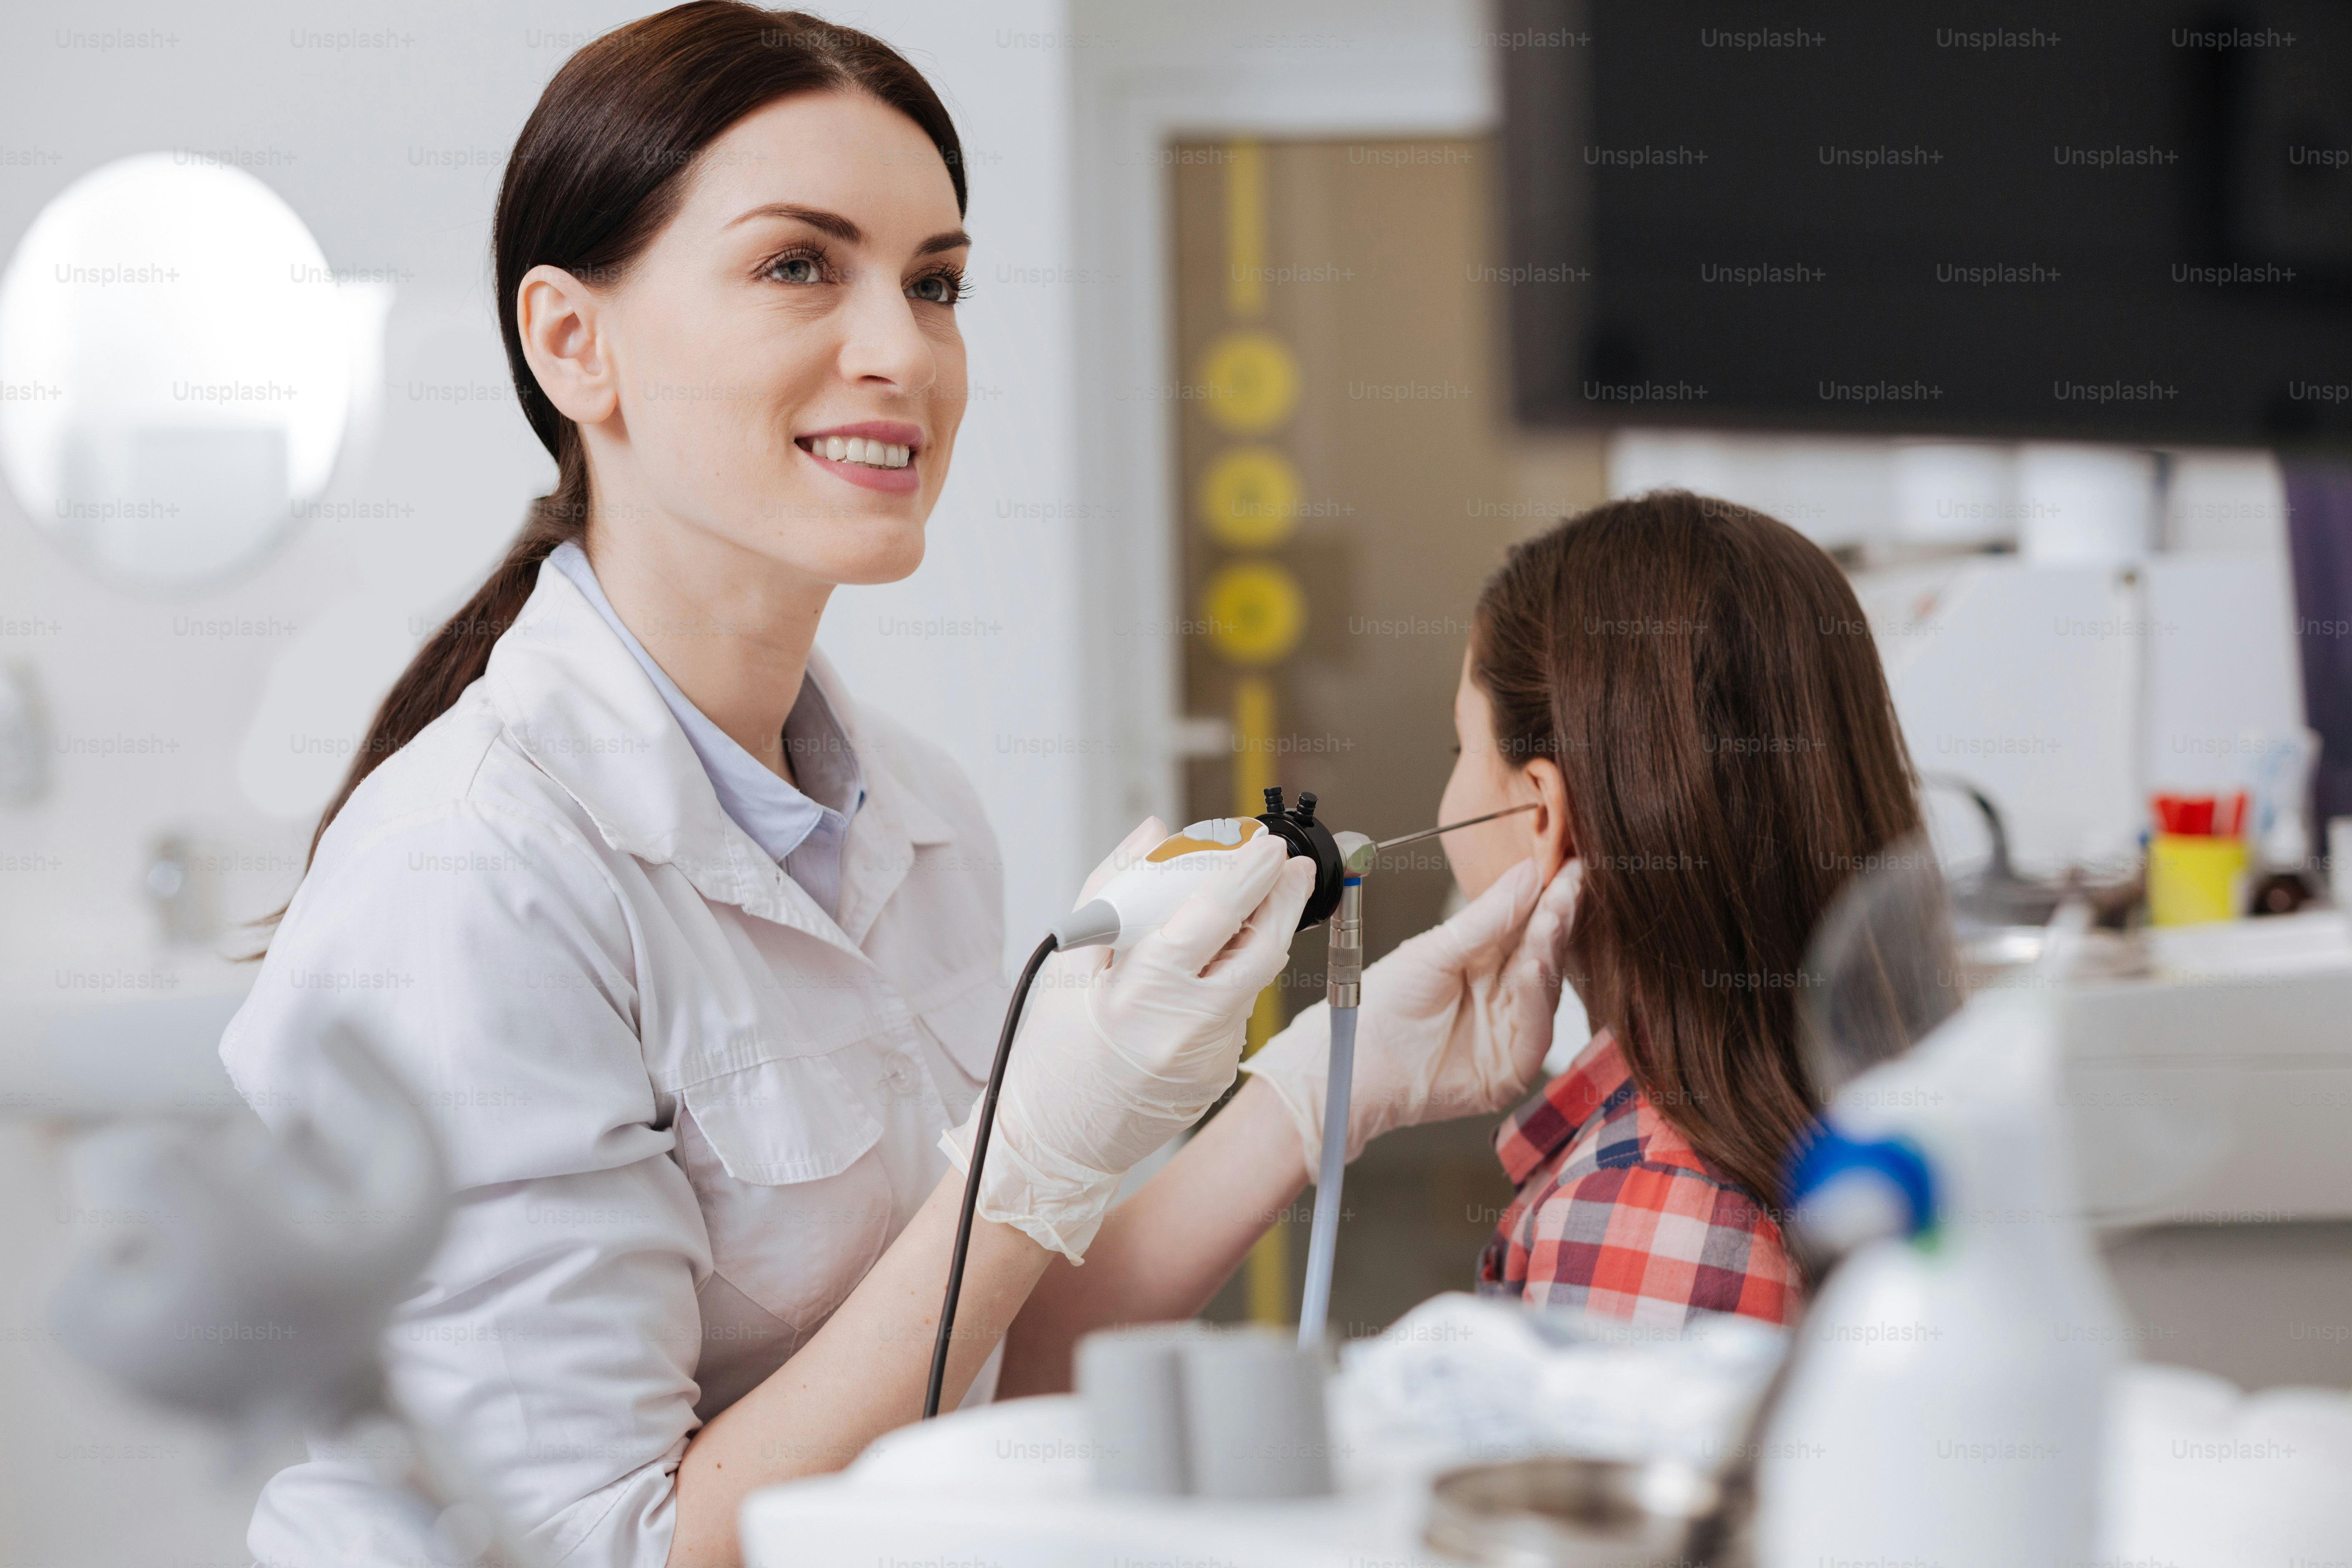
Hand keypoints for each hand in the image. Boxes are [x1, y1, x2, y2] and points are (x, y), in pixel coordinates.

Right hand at [942, 820, 1315, 1260]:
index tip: (1269, 845)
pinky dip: (1231, 979)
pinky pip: (1237, 1012)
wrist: (1054, 1146)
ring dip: (1262, 935)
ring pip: (1255, 980)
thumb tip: (1155, 831)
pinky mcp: (1219, 1075)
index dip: (1249, 875)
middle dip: (1284, 900)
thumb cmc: (1052, 1054)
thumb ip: (1114, 888)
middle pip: (1262, 949)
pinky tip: (1213, 967)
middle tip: (1291, 866)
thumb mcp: (1068, 964)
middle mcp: (1187, 1027)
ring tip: (1258, 901)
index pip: (1214, 918)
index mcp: (1143, 991)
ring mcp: (1210, 1056)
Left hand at [1243, 857, 1581, 1169]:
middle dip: (1556, 918)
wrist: (1354, 1059)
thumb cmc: (1385, 1004)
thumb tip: (1530, 872)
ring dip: (1549, 951)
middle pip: (1544, 954)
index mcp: (1487, 963)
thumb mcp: (1437, 949)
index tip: (1571, 865)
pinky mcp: (1509, 1070)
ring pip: (1545, 989)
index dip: (1550, 898)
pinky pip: (1534, 1031)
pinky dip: (1534, 997)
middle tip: (1570, 884)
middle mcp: (1504, 997)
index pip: (1529, 927)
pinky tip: (1532, 966)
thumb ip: (1488, 916)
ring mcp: (1510, 1034)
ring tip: (1550, 917)